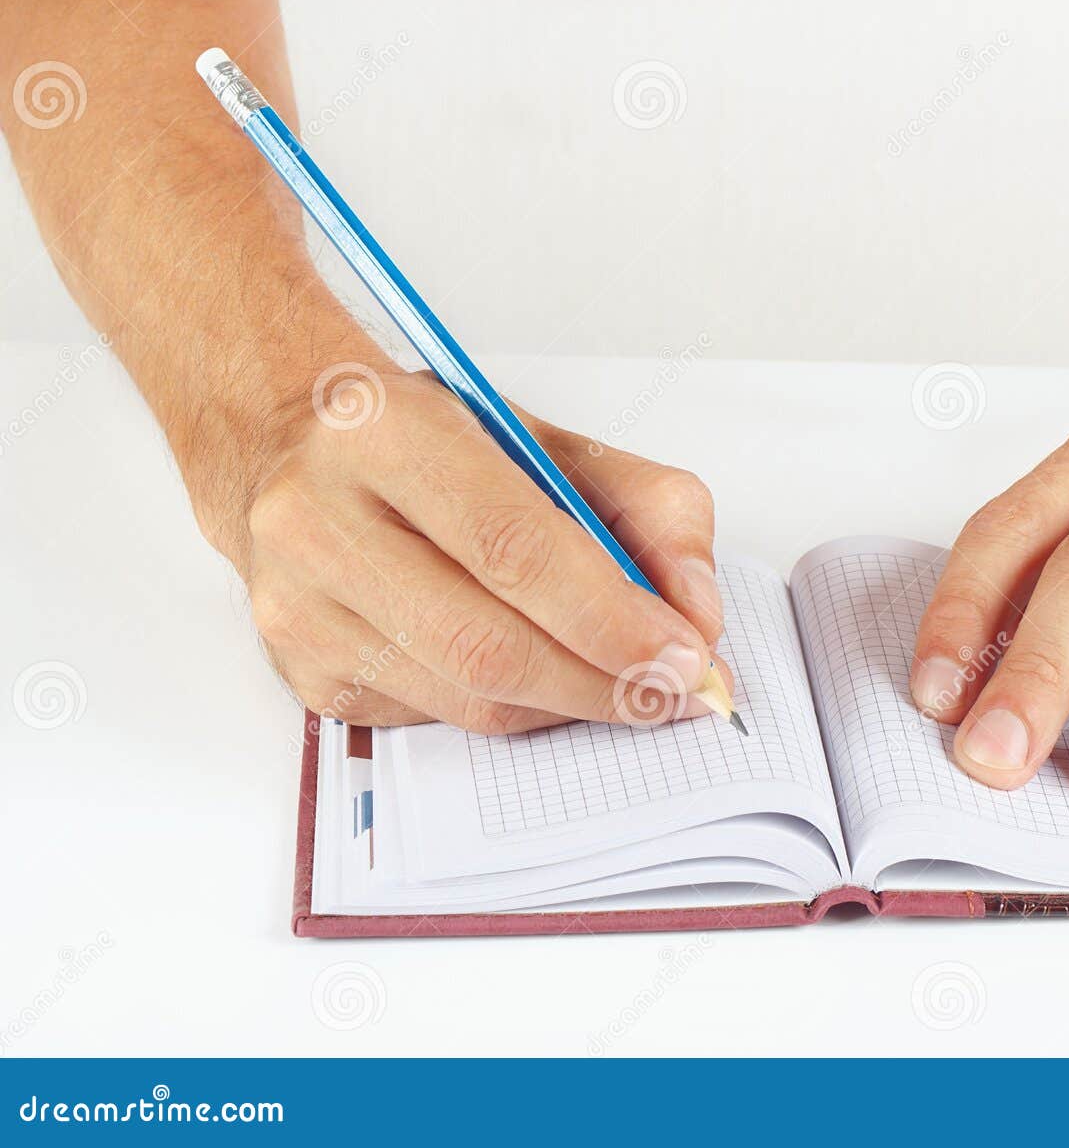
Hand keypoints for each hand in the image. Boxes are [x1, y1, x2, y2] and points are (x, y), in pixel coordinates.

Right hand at [203, 363, 726, 732]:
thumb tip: (698, 614)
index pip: (514, 548)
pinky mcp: (302, 672)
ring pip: (467, 700)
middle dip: (605, 682)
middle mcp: (315, 521)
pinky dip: (514, 709)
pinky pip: (439, 721)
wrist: (285, 444)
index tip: (685, 652)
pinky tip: (539, 673)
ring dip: (569, 705)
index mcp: (379, 432)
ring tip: (624, 682)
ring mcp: (296, 608)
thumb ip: (649, 508)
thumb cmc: (427, 440)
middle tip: (674, 690)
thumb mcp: (546, 439)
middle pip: (489, 645)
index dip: (612, 616)